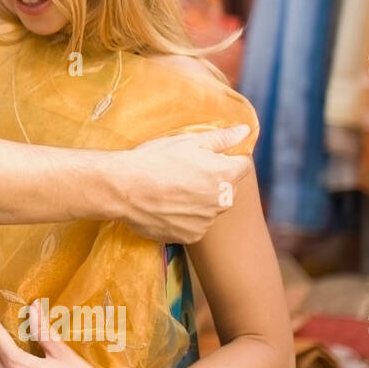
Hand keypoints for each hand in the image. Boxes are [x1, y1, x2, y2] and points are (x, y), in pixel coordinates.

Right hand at [116, 126, 252, 242]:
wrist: (124, 188)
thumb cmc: (155, 159)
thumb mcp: (189, 142)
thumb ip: (222, 138)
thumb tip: (245, 131)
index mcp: (225, 175)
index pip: (242, 165)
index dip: (226, 159)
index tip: (207, 158)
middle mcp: (222, 201)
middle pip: (227, 189)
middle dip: (213, 181)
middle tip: (184, 173)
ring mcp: (206, 222)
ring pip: (209, 208)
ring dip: (198, 201)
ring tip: (170, 191)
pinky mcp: (189, 236)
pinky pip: (193, 225)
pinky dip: (183, 218)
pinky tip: (165, 207)